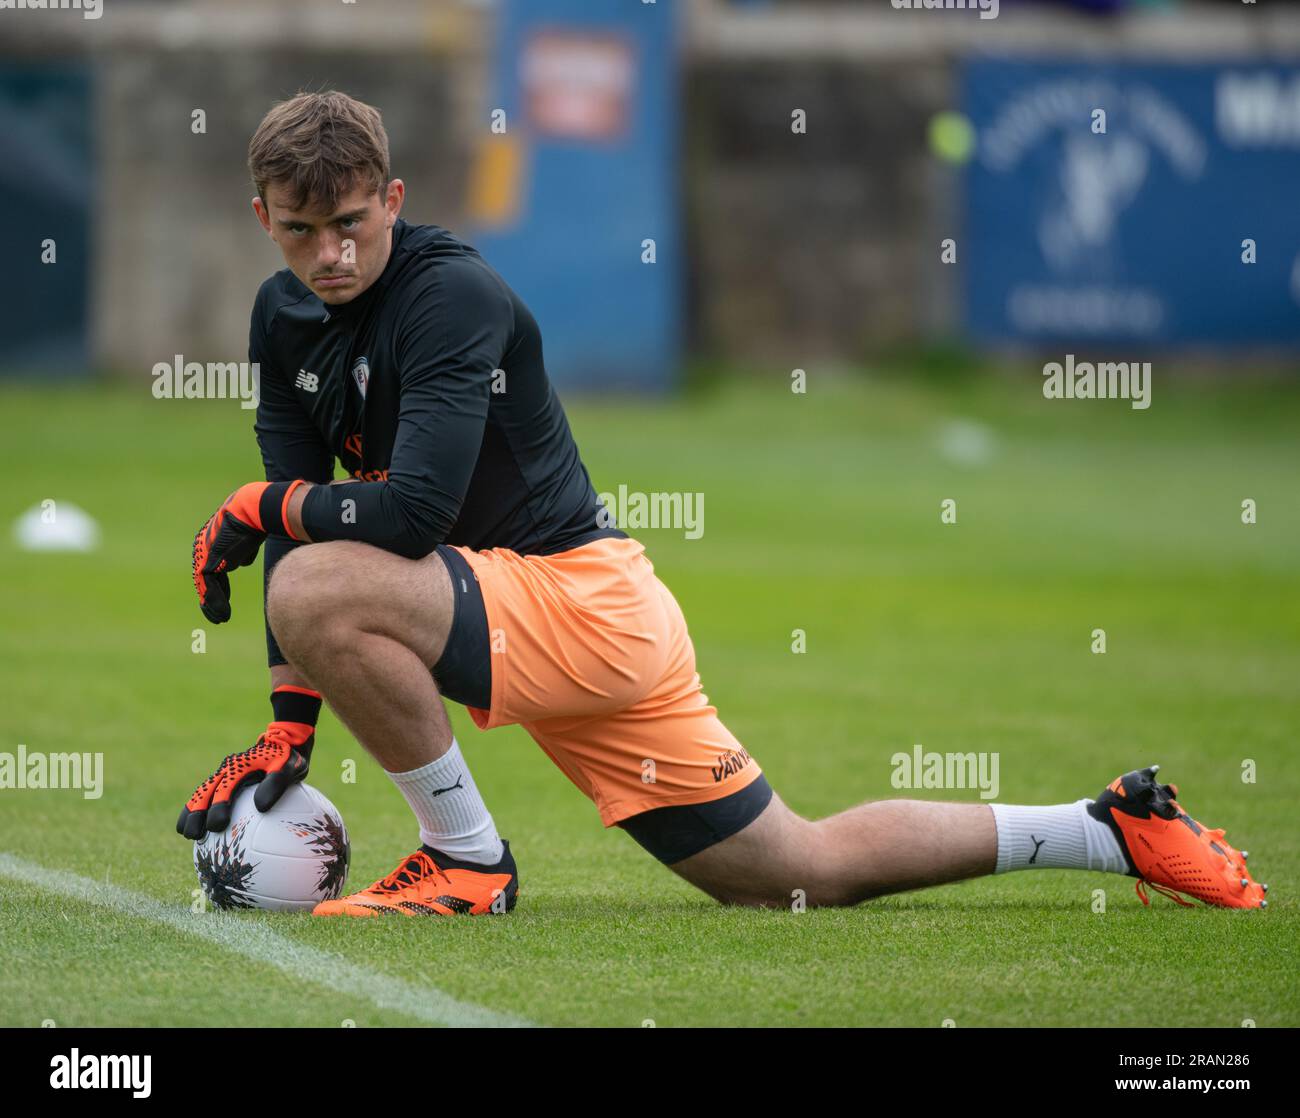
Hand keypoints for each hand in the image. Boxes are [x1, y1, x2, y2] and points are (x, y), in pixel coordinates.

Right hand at [176, 721, 313, 838]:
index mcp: (239, 766)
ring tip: (187, 835)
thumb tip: (261, 807)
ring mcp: (223, 774)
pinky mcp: (225, 780)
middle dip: (196, 814)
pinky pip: (207, 795)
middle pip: (204, 793)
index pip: (224, 789)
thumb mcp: (288, 767)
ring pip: (201, 794)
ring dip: (191, 813)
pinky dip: (198, 809)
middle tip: (193, 835)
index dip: (218, 808)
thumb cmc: (288, 758)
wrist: (285, 742)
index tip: (217, 826)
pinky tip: (200, 828)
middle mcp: (226, 770)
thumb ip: (275, 783)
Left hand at [192, 480, 302, 622]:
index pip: (213, 571)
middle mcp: (204, 550)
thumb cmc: (255, 521)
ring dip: (213, 605)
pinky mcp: (208, 562)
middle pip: (206, 580)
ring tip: (220, 620)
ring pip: (206, 587)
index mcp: (213, 544)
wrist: (251, 512)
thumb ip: (243, 552)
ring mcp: (204, 556)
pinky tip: (222, 614)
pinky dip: (216, 602)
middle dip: (212, 599)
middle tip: (217, 615)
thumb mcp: (249, 541)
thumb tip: (244, 562)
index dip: (219, 588)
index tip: (224, 601)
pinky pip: (209, 587)